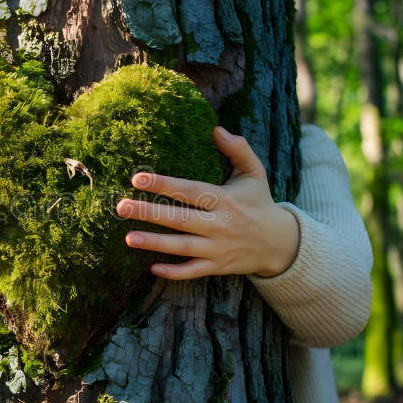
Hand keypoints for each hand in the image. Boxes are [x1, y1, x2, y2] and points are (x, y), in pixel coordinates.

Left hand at [116, 126, 299, 279]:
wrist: (281, 243)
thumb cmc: (260, 203)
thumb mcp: (255, 173)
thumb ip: (238, 150)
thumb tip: (217, 129)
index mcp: (224, 199)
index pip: (190, 191)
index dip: (164, 184)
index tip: (138, 178)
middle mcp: (219, 225)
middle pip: (180, 219)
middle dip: (149, 213)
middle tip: (121, 207)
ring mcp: (218, 248)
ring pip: (182, 247)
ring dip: (155, 243)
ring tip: (129, 238)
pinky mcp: (217, 267)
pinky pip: (193, 272)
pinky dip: (174, 272)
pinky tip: (152, 268)